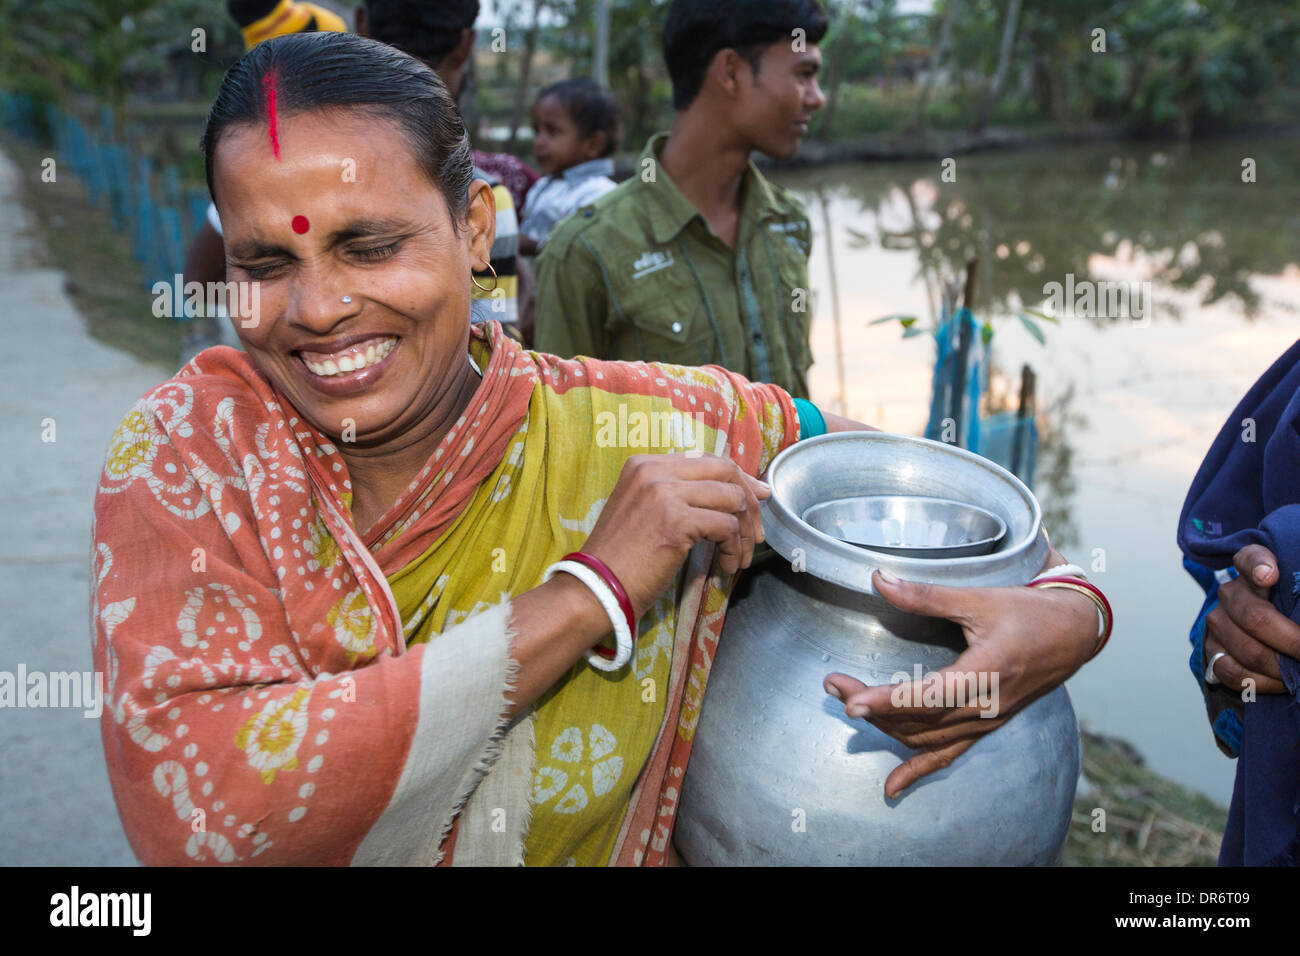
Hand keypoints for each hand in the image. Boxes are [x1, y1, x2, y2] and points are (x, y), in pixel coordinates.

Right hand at [581, 453, 768, 618]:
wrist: (595, 588)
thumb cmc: (619, 559)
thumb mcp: (642, 512)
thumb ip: (675, 495)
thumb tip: (727, 493)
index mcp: (644, 464)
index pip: (706, 459)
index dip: (737, 478)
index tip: (756, 499)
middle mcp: (654, 471)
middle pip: (725, 470)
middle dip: (749, 500)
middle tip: (756, 531)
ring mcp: (665, 493)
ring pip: (732, 498)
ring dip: (745, 531)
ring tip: (739, 557)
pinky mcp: (676, 521)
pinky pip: (727, 526)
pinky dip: (734, 549)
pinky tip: (725, 567)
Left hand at [822, 555, 1096, 798]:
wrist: (1073, 634)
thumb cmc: (1028, 611)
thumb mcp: (978, 598)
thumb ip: (925, 595)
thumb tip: (879, 579)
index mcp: (988, 671)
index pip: (929, 695)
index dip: (887, 700)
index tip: (852, 702)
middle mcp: (987, 705)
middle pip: (919, 717)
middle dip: (873, 705)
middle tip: (834, 686)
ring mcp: (987, 721)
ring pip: (927, 737)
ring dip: (885, 726)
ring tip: (848, 703)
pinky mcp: (985, 727)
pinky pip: (948, 754)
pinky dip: (918, 770)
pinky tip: (892, 787)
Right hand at [1204, 544, 1297, 694]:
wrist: (1269, 634)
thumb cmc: (1293, 612)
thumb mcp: (1298, 600)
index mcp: (1256, 570)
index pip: (1251, 560)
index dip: (1259, 566)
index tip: (1270, 576)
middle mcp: (1231, 593)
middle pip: (1255, 618)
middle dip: (1292, 643)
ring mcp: (1218, 622)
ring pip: (1249, 651)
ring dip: (1282, 669)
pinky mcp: (1211, 649)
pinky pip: (1233, 672)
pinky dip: (1262, 683)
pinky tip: (1281, 682)